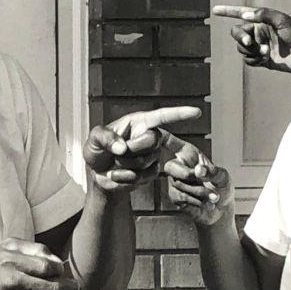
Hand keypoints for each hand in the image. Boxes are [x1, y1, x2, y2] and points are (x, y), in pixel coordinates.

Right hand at [0, 238, 79, 289]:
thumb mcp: (2, 247)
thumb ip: (29, 248)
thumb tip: (53, 258)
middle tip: (74, 288)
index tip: (61, 271)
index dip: (60, 270)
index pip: (47, 268)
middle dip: (68, 288)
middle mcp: (12, 283)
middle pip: (51, 288)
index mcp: (11, 262)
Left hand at [83, 106, 201, 191]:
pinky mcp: (151, 172)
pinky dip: (125, 177)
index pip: (162, 116)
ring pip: (145, 161)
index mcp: (138, 122)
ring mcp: (152, 155)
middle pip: (152, 140)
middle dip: (133, 148)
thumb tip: (122, 147)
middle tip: (117, 151)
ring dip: (125, 164)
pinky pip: (142, 176)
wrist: (98, 173)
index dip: (179, 114)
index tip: (196, 112)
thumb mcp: (94, 139)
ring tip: (115, 162)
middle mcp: (149, 137)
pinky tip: (117, 174)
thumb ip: (105, 138)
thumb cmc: (97, 150)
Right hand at [164, 140, 231, 226]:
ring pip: (178, 185)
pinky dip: (197, 202)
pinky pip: (181, 198)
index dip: (159, 136)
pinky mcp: (175, 197)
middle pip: (170, 167)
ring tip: (214, 196)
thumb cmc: (221, 186)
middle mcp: (178, 166)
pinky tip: (207, 202)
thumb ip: (212, 171)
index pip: (170, 141)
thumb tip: (198, 170)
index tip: (151, 130)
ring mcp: (174, 182)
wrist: (222, 209)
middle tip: (205, 182)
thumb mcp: (223, 176)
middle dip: (187, 175)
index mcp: (188, 153)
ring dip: (199, 192)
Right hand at [212, 5, 290, 76]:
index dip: (228, 11)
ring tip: (265, 52)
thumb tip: (245, 15)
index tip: (215, 9)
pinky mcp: (261, 59)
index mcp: (263, 20)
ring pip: (241, 48)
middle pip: (238, 33)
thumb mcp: (285, 20)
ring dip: (250, 50)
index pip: (243, 13)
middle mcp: (259, 32)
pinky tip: (264, 58)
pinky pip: (247, 59)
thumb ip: (265, 15)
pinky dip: (253, 59)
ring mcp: (259, 46)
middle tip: (249, 42)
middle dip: (240, 37)